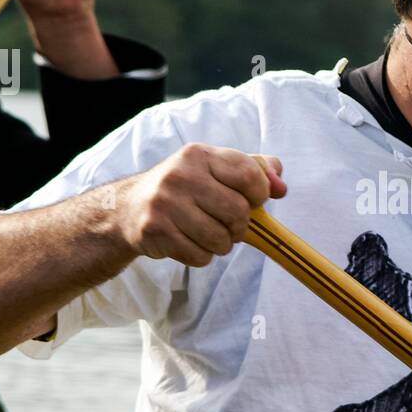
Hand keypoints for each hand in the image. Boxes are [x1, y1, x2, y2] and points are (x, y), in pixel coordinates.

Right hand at [113, 145, 286, 266]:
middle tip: (229, 226)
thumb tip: (281, 187)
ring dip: (222, 244)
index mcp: (200, 154)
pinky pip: (200, 256)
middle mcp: (181, 175)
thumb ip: (255, 170)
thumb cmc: (185, 188)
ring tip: (208, 234)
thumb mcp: (216, 168)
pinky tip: (189, 242)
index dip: (260, 195)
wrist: (130, 207)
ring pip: (220, 239)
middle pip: (238, 212)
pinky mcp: (155, 230)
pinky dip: (202, 256)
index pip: (250, 175)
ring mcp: (165, 203)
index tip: (252, 201)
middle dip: (240, 226)